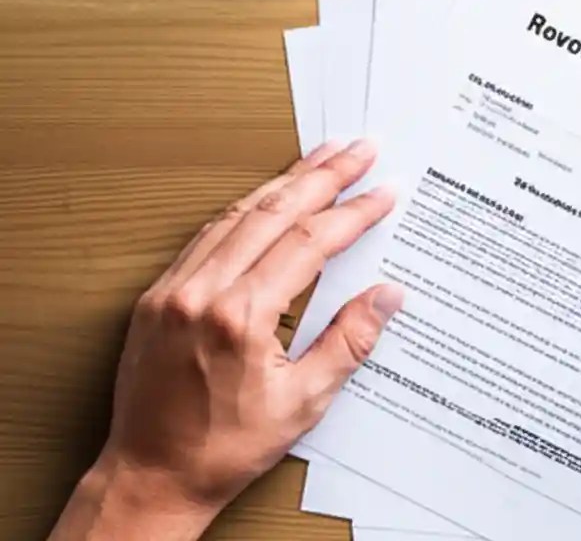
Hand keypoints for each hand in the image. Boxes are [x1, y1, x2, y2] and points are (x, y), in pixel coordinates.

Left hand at [50, 140, 403, 540]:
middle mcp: (200, 293)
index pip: (309, 243)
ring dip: (282, 183)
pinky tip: (265, 198)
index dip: (352, 213)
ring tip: (320, 160)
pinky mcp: (157, 297)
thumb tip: (385, 297)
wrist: (151, 476)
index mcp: (239, 318)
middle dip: (323, 176)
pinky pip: (205, 236)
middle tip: (358, 150)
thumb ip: (348, 342)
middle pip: (272, 212)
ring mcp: (173, 291)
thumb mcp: (303, 403)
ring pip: (235, 215)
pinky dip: (243, 209)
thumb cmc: (222, 449)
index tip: (382, 193)